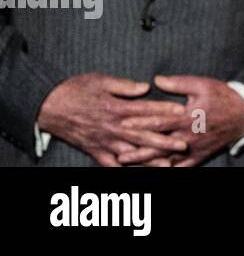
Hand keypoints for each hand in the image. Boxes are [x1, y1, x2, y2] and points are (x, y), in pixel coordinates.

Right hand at [35, 73, 190, 166]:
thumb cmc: (76, 89)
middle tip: (183, 145)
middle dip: (163, 141)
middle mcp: (111, 127)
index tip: (182, 111)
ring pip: (130, 154)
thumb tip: (146, 87)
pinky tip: (139, 174)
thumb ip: (124, 86)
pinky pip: (111, 165)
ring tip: (167, 164)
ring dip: (149, 160)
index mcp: (115, 108)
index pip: (145, 110)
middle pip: (142, 135)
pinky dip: (124, 171)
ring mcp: (103, 142)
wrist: (49, 107)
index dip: (164, 110)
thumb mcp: (100, 80)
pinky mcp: (94, 151)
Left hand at [118, 75, 243, 166]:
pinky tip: (155, 172)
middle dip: (138, 151)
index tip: (122, 123)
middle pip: (158, 145)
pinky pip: (180, 168)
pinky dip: (166, 171)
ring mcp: (193, 148)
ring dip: (147, 164)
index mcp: (187, 117)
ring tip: (130, 167)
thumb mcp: (203, 85)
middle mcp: (187, 135)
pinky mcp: (198, 157)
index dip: (140, 122)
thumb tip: (157, 80)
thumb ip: (179, 83)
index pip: (159, 121)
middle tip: (119, 155)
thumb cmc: (223, 97)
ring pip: (166, 159)